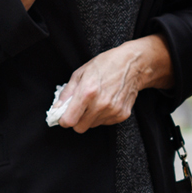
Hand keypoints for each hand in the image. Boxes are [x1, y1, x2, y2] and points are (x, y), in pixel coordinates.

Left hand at [54, 35, 170, 131]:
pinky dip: (102, 116)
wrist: (134, 64)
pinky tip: (106, 102)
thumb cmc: (107, 64)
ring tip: (95, 101)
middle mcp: (101, 104)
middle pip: (79, 128)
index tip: (64, 115)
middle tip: (79, 108)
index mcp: (88, 92)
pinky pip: (105, 123)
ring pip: (92, 126)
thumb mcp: (81, 72)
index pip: (69, 120)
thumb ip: (67, 92)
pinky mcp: (122, 114)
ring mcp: (113, 111)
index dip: (64, 120)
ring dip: (90, 117)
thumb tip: (57, 107)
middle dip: (77, 120)